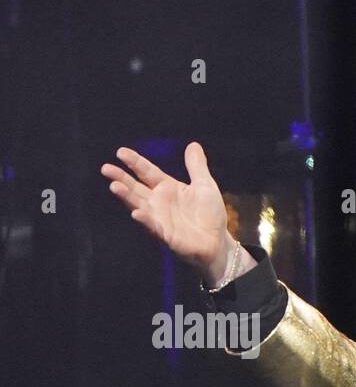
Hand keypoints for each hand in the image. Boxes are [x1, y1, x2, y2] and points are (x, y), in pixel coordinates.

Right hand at [101, 141, 231, 279]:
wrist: (218, 242)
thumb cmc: (209, 214)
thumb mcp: (205, 186)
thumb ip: (197, 167)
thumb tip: (193, 144)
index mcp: (167, 187)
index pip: (147, 171)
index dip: (135, 162)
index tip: (120, 152)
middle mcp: (158, 201)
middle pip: (136, 187)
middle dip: (121, 178)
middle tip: (106, 168)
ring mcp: (159, 218)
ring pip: (139, 205)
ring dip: (127, 197)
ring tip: (114, 186)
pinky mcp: (166, 235)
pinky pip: (153, 226)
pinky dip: (145, 220)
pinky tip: (136, 212)